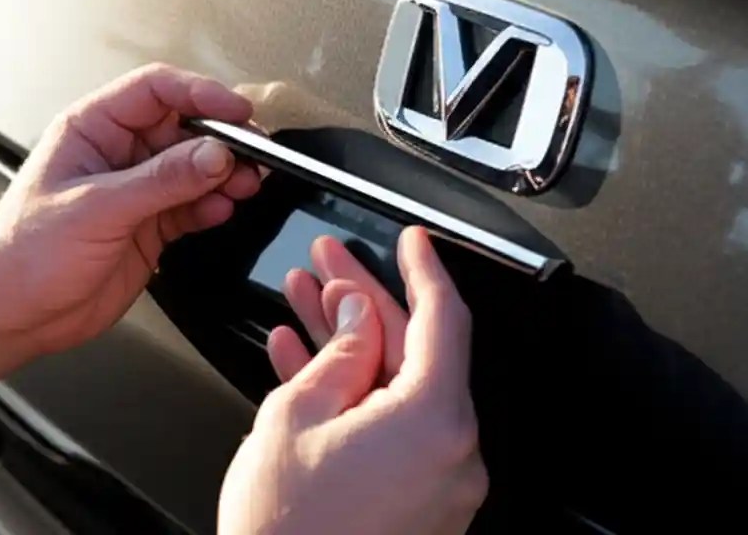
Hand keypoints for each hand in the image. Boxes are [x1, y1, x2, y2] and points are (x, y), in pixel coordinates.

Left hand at [0, 63, 259, 353]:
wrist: (12, 316)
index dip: (199, 94)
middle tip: (252, 153)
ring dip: (225, 174)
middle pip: (184, 128)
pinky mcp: (149, 227)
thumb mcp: (96, 209)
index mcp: (91, 130)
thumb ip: (161, 181)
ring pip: (195, 168)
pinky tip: (223, 208)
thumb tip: (213, 155)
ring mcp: (135, 192)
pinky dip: (213, 205)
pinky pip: (192, 205)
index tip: (235, 112)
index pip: (155, 91)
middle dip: (222, 139)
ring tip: (247, 182)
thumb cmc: (23, 256)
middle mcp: (116, 155)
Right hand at [218, 227, 487, 534]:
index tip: (412, 240)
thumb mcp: (295, 418)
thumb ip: (338, 351)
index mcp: (434, 422)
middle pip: (415, 352)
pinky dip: (356, 400)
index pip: (444, 318)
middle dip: (364, 303)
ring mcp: (438, 485)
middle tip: (327, 265)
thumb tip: (359, 313)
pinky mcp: (418, 506)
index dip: (424, 268)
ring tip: (305, 303)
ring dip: (351, 346)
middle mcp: (452, 455)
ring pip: (396, 391)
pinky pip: (392, 433)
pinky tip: (307, 366)